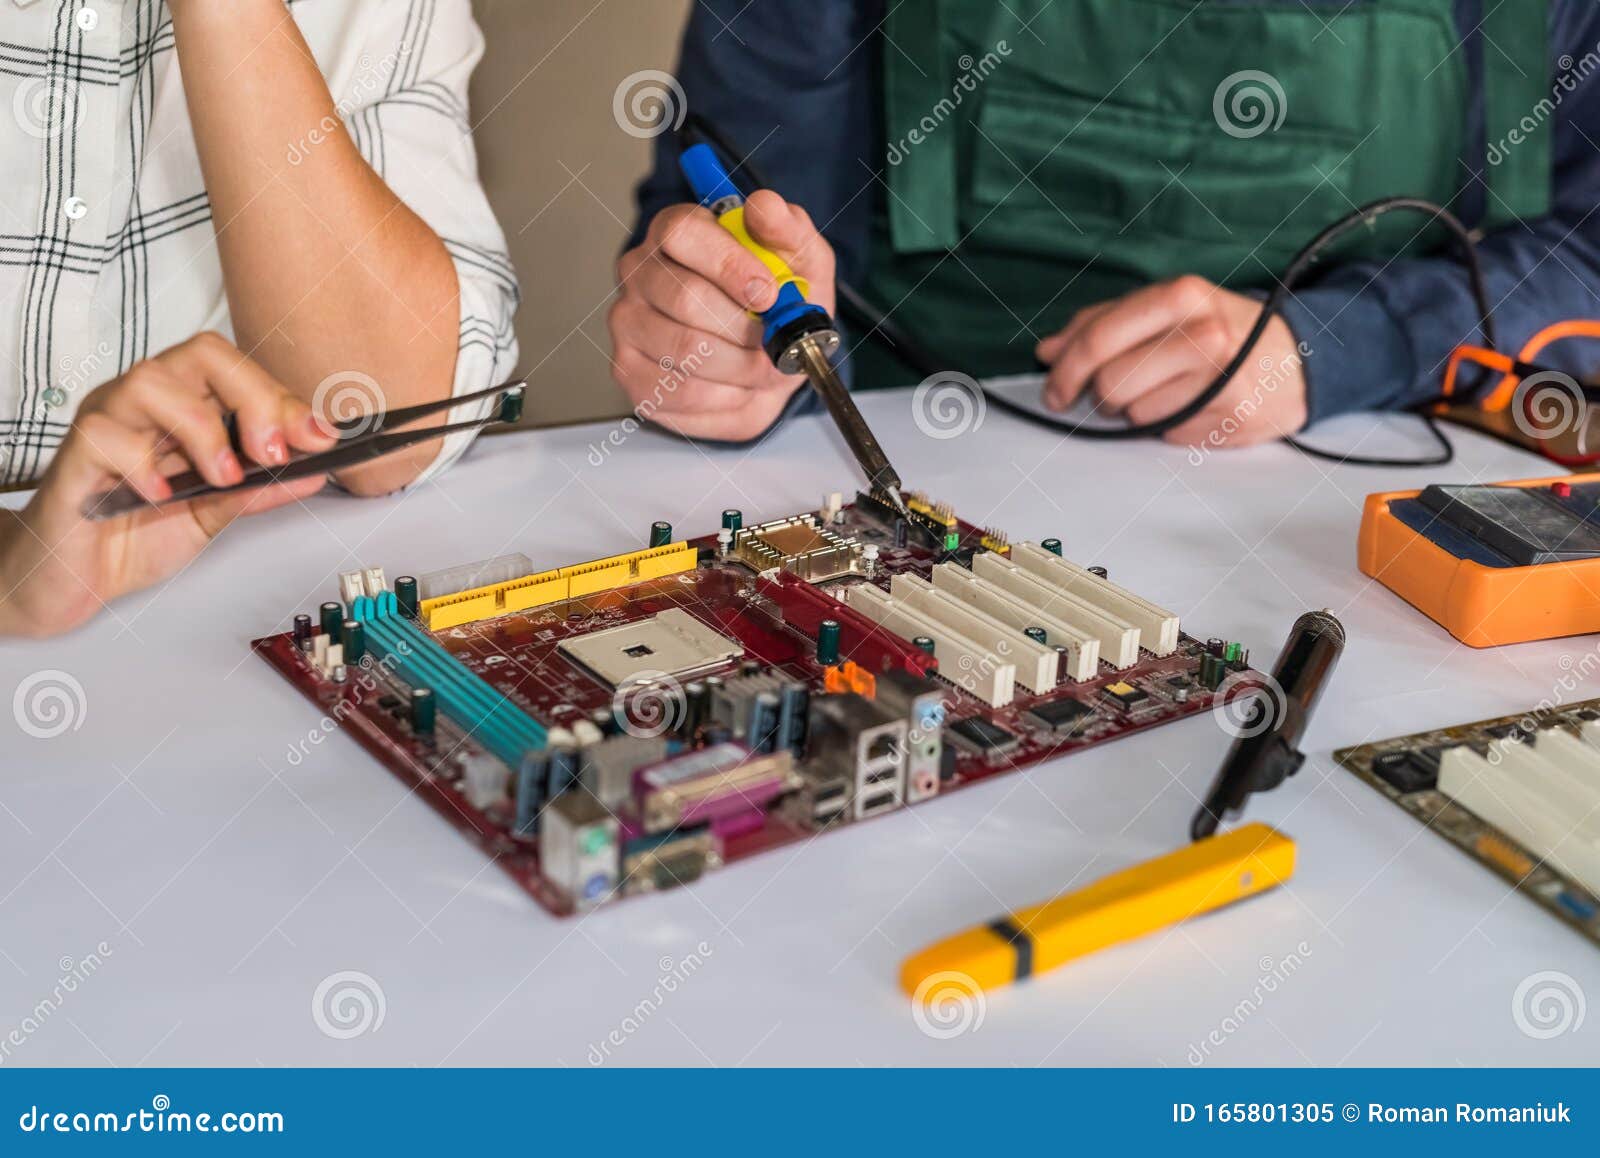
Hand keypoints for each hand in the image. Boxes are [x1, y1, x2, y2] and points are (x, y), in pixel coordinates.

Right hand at [0, 333, 337, 637]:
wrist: (72, 578)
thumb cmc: (136, 532)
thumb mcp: (215, 512)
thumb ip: (260, 488)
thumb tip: (318, 468)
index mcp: (182, 405)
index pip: (235, 369)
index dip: (282, 397)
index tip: (320, 437)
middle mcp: (143, 402)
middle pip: (201, 356)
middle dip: (253, 398)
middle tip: (272, 453)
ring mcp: (106, 422)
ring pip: (151, 381)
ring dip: (201, 428)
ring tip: (220, 478)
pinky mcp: (74, 458)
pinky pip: (105, 435)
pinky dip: (143, 462)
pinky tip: (163, 496)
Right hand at [610, 190, 835, 440]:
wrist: (769, 363)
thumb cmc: (778, 306)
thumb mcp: (801, 262)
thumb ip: (788, 230)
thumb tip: (765, 205)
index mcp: (676, 231)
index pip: (681, 233)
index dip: (728, 264)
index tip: (769, 292)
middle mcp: (640, 273)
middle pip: (684, 296)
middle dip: (744, 327)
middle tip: (773, 340)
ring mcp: (628, 323)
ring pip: (685, 348)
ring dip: (741, 366)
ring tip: (763, 367)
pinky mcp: (630, 373)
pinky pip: (681, 390)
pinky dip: (726, 396)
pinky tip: (740, 387)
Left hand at [1036, 276, 1307, 447]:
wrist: (1301, 359)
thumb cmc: (1224, 329)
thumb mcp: (1171, 307)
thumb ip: (1105, 323)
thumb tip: (1049, 351)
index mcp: (1181, 296)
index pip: (1099, 338)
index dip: (1065, 370)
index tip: (1053, 389)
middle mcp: (1203, 334)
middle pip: (1110, 384)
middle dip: (1102, 394)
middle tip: (1116, 391)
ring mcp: (1219, 380)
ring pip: (1134, 415)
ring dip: (1138, 409)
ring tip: (1171, 389)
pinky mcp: (1228, 418)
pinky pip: (1165, 433)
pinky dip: (1168, 423)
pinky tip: (1192, 404)